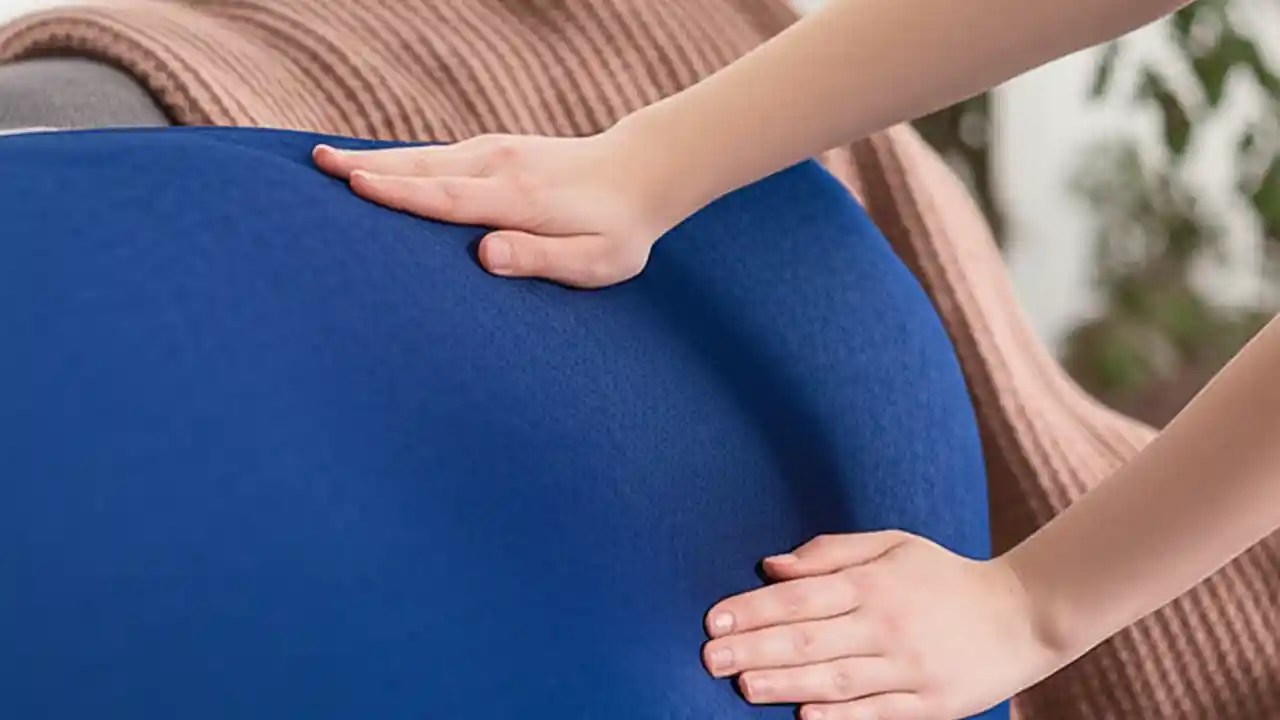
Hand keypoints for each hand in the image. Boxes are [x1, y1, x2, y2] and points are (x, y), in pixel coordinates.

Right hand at [312, 128, 682, 287]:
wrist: (640, 174)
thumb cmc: (617, 231)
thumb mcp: (594, 261)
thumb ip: (540, 258)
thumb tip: (485, 255)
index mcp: (518, 198)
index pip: (447, 197)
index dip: (400, 193)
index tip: (354, 183)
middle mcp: (499, 166)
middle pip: (422, 168)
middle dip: (367, 166)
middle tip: (314, 163)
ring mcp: (494, 153)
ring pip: (424, 157)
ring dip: (375, 160)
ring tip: (325, 161)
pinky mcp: (493, 151)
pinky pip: (436, 157)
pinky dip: (399, 161)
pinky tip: (371, 168)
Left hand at [701, 532, 1061, 719]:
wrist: (1022, 615)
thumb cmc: (943, 577)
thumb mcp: (892, 545)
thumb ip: (830, 552)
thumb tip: (771, 566)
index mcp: (874, 583)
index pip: (802, 595)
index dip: (755, 608)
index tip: (714, 619)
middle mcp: (887, 624)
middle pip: (811, 638)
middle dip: (756, 647)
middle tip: (710, 657)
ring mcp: (909, 666)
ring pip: (838, 678)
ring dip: (787, 684)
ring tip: (744, 686)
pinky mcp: (930, 704)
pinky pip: (879, 713)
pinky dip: (842, 716)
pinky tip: (806, 717)